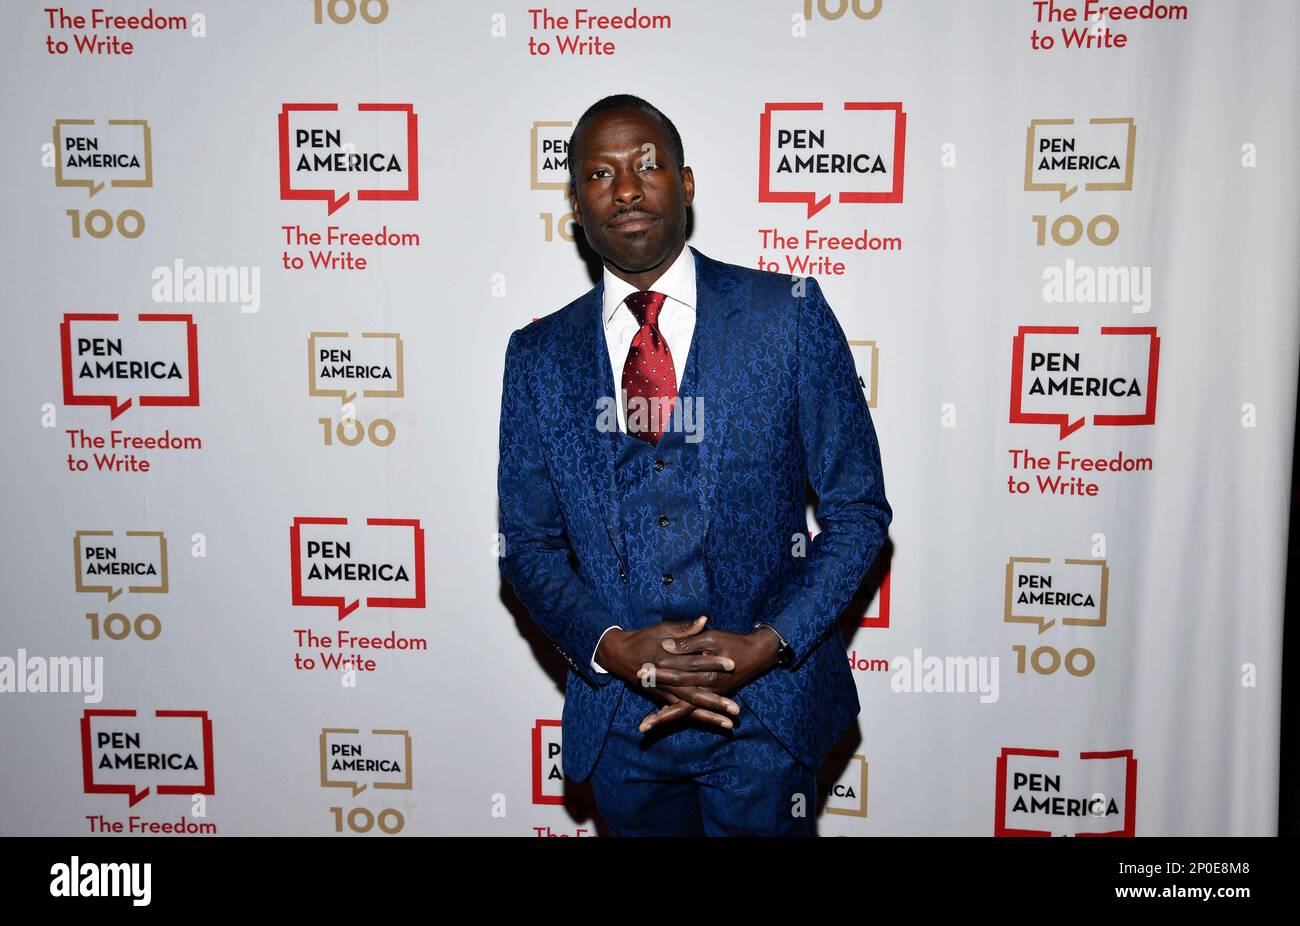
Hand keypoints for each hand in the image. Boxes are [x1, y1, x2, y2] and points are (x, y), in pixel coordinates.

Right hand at [596, 617, 739, 731]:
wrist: (619, 655)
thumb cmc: (643, 639)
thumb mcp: (662, 629)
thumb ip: (685, 629)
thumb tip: (705, 620)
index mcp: (667, 659)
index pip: (694, 661)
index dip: (713, 662)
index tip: (732, 663)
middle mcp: (666, 680)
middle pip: (695, 693)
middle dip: (716, 702)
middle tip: (736, 709)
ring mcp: (664, 693)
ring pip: (689, 707)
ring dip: (709, 717)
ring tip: (729, 724)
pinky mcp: (662, 699)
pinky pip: (680, 712)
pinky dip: (696, 719)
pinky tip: (712, 724)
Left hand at [636, 627, 782, 732]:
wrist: (758, 653)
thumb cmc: (733, 642)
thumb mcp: (711, 638)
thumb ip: (689, 641)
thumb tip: (667, 645)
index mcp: (705, 673)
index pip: (676, 676)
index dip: (657, 676)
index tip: (638, 675)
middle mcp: (707, 688)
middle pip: (679, 703)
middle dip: (659, 712)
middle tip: (641, 723)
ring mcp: (710, 694)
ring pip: (686, 711)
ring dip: (666, 718)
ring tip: (646, 726)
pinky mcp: (712, 695)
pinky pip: (694, 710)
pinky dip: (679, 714)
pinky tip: (663, 718)